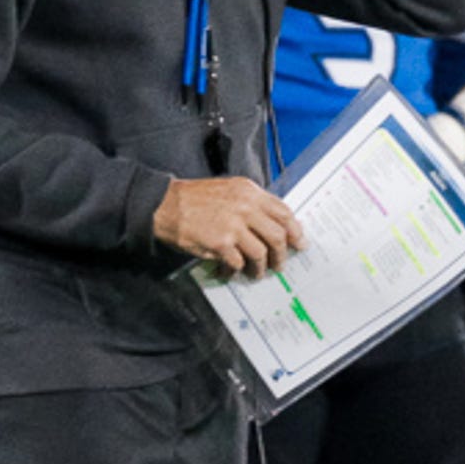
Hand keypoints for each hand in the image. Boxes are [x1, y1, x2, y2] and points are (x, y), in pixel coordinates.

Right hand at [156, 177, 301, 276]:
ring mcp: (234, 226)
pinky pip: (238, 263)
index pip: (283, 212)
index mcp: (249, 192)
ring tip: (256, 273)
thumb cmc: (196, 199)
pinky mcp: (221, 243)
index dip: (295, 230)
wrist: (165, 204)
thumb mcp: (229, 190)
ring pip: (261, 253)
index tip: (299, 242)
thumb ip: (252, 204)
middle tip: (280, 264)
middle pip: (278, 235)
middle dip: (282, 254)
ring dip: (261, 267)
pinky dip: (236, 271)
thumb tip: (274, 224)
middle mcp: (245, 207)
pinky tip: (230, 272)